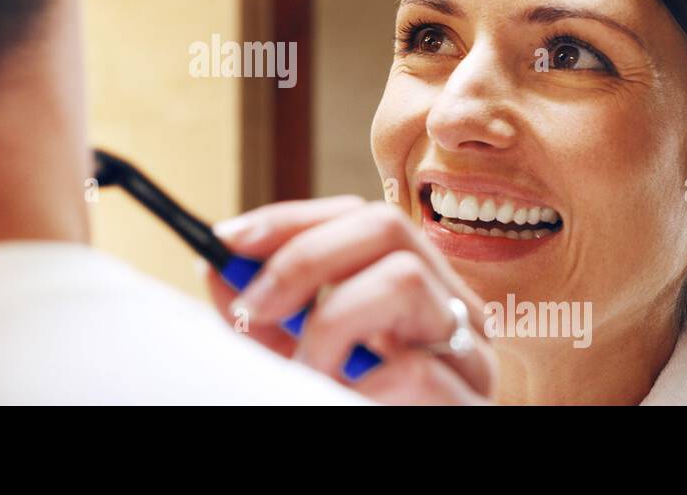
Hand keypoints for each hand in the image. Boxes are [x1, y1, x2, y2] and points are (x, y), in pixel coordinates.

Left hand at [203, 196, 496, 404]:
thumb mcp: (301, 357)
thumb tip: (217, 266)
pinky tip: (346, 399)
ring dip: (332, 322)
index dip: (289, 219)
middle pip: (387, 227)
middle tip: (253, 307)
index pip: (359, 217)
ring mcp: (469, 352)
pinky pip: (417, 369)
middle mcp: (450, 307)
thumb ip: (267, 315)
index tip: (227, 241)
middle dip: (303, 257)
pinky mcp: (469, 403)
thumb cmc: (350, 408)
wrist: (395, 481)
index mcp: (414, 288)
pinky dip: (362, 383)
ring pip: (405, 281)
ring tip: (308, 371)